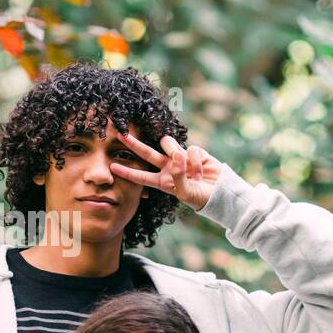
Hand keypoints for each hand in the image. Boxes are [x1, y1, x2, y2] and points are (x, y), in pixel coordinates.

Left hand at [108, 131, 222, 212]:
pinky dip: (195, 160)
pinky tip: (201, 170)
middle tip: (120, 134)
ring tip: (187, 169)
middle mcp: (168, 168)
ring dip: (175, 152)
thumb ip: (178, 176)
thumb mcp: (186, 193)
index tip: (111, 167)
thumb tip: (176, 156)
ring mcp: (180, 158)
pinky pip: (189, 149)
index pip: (141, 176)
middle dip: (134, 144)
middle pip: (147, 153)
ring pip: (168, 145)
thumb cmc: (200, 197)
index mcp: (162, 181)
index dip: (127, 171)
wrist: (221, 192)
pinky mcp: (193, 151)